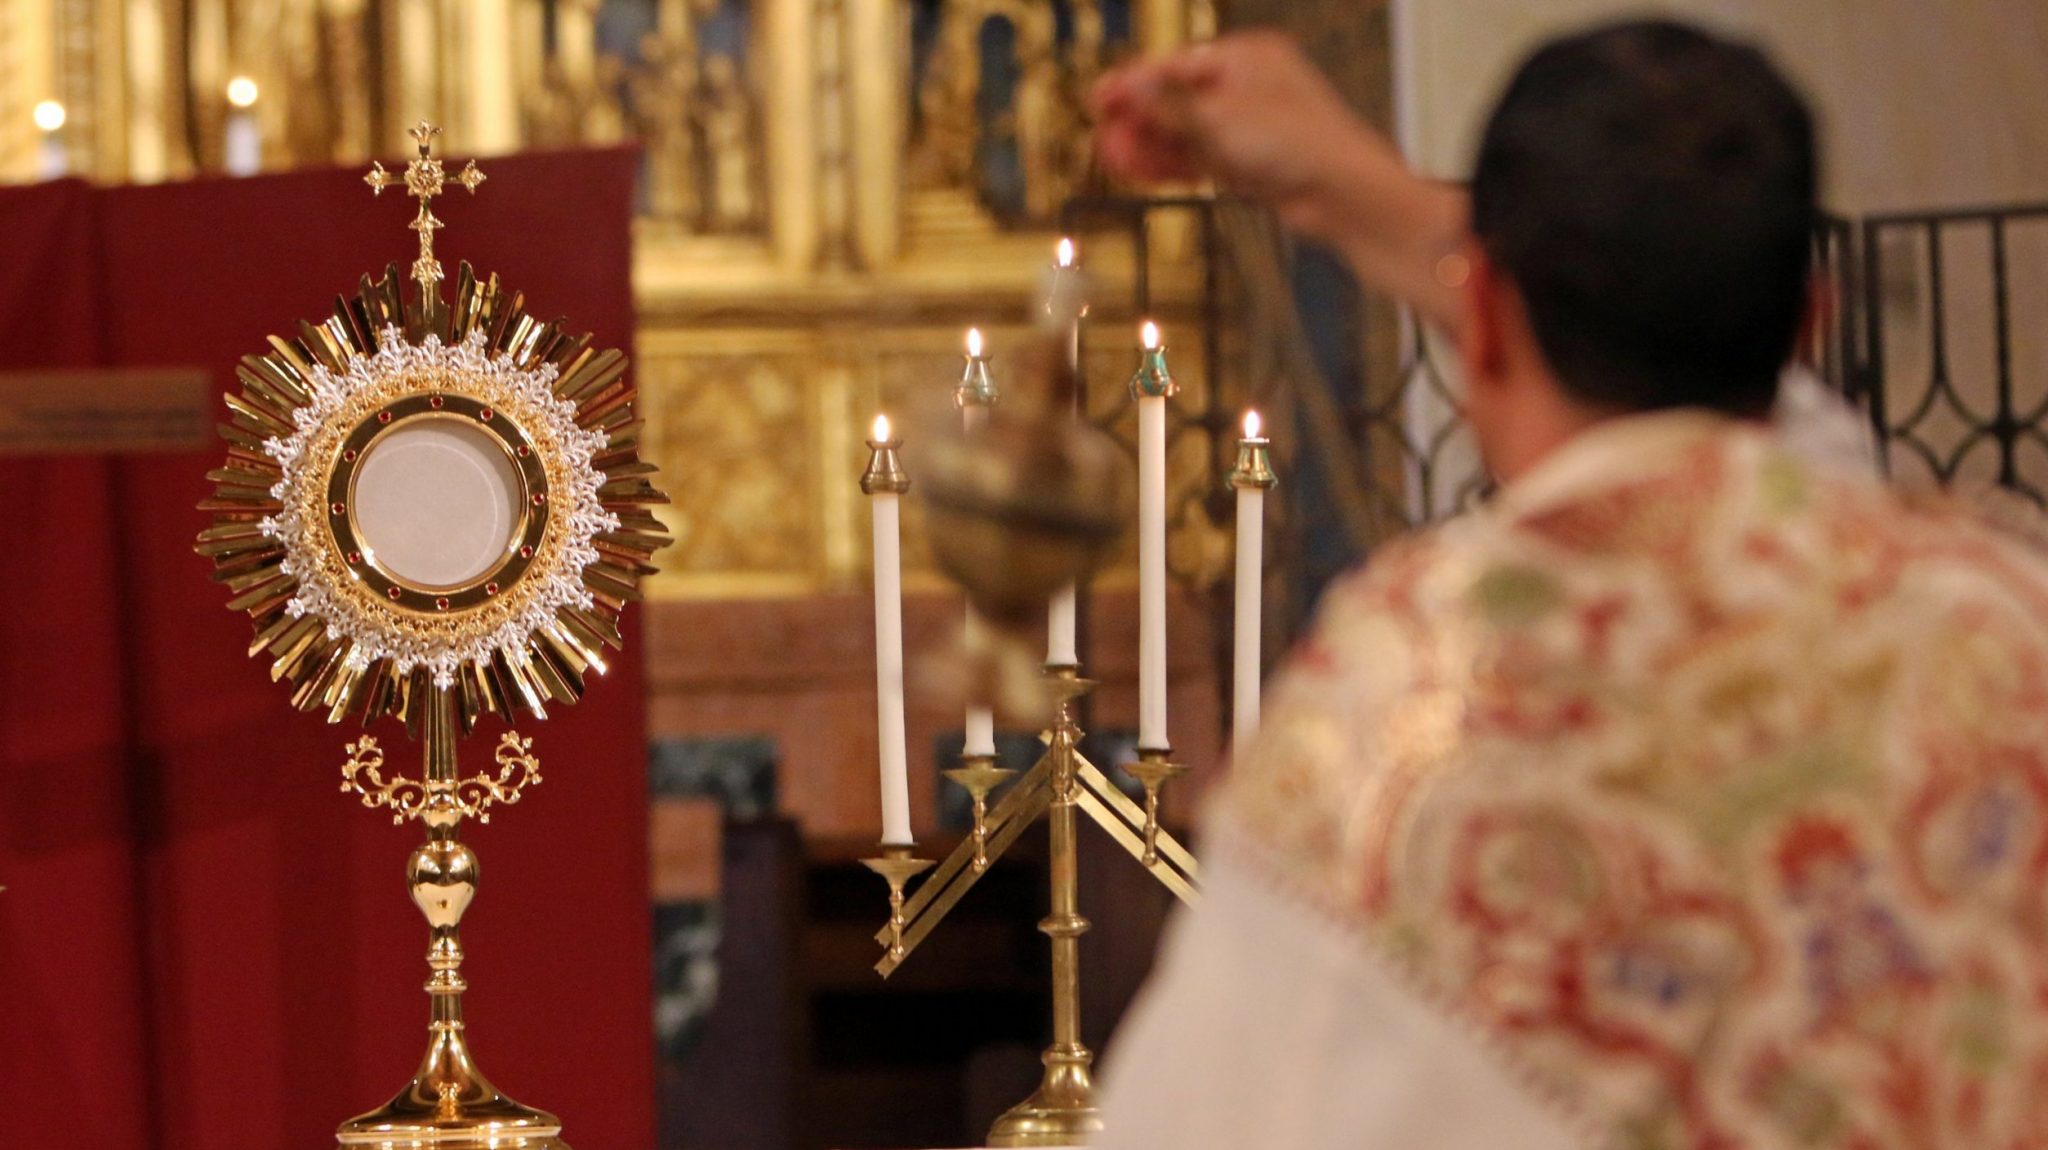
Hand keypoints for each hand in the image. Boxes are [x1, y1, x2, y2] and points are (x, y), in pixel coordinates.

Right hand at [1093, 32, 1468, 328]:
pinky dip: (1172, 164)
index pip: (1177, 65)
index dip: (1135, 83)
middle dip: (1140, 117)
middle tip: (1101, 133)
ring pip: (1188, 133)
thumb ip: (1168, 106)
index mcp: (1248, 57)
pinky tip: (1139, 170)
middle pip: (1180, 99)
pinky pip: (1202, 159)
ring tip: (1111, 155)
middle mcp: (1248, 87)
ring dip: (1151, 144)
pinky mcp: (1251, 165)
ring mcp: (1250, 128)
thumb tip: (1126, 90)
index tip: (1098, 98)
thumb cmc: (1295, 142)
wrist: (1343, 193)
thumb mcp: (1220, 118)